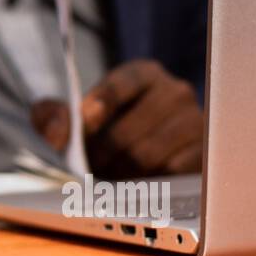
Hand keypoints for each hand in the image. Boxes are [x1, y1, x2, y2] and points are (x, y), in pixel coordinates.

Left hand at [30, 59, 202, 177]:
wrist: (141, 141)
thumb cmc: (105, 124)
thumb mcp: (73, 112)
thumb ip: (51, 115)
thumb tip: (56, 134)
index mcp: (144, 73)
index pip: (122, 85)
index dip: (99, 106)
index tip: (84, 124)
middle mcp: (175, 91)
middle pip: (131, 128)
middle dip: (102, 152)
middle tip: (89, 166)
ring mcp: (194, 122)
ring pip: (147, 155)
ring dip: (120, 171)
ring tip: (108, 175)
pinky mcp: (203, 154)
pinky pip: (170, 174)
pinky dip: (147, 183)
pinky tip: (136, 182)